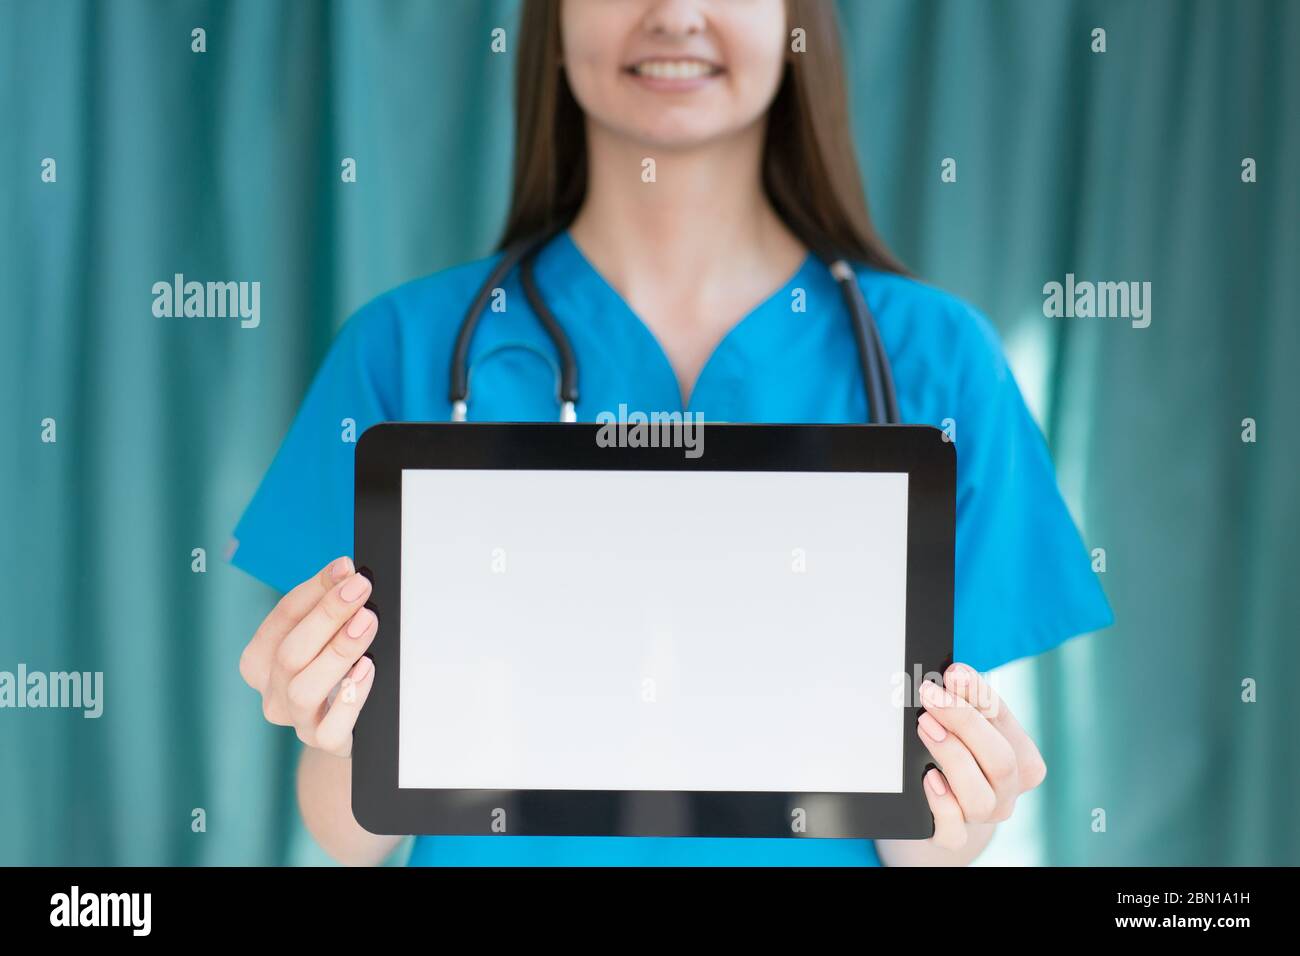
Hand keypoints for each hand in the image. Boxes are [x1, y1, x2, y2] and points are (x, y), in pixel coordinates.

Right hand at [239, 556, 377, 756]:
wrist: (346, 727)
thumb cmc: (331, 671)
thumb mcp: (323, 636)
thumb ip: (326, 604)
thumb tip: (344, 571)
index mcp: (261, 659)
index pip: (283, 617)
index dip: (315, 589)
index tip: (346, 567)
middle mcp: (272, 692)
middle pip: (290, 652)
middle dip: (327, 615)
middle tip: (360, 589)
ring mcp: (297, 720)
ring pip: (303, 689)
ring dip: (337, 652)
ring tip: (366, 624)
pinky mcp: (325, 742)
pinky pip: (331, 727)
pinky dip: (349, 698)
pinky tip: (366, 671)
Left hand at [915, 662, 1047, 850]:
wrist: (944, 807)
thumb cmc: (960, 753)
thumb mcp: (966, 725)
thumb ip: (965, 700)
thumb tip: (954, 673)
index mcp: (1022, 757)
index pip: (1005, 721)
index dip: (979, 695)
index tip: (953, 672)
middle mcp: (1008, 790)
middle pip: (1002, 761)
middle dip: (965, 723)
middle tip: (930, 696)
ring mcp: (984, 816)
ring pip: (980, 798)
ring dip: (952, 757)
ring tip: (925, 727)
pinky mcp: (954, 836)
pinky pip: (953, 830)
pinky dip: (942, 804)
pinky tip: (929, 778)